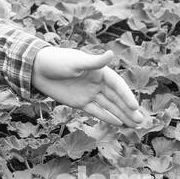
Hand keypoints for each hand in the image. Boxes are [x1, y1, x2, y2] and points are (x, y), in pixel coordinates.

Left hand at [30, 46, 146, 128]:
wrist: (37, 69)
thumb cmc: (57, 61)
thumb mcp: (76, 62)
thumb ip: (94, 62)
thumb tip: (111, 53)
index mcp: (99, 71)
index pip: (117, 85)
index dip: (127, 96)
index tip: (135, 107)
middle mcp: (97, 83)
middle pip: (116, 98)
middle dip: (129, 109)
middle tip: (142, 121)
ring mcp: (90, 93)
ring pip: (109, 106)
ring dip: (122, 115)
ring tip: (135, 125)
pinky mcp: (80, 103)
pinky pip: (96, 111)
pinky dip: (107, 117)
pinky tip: (119, 123)